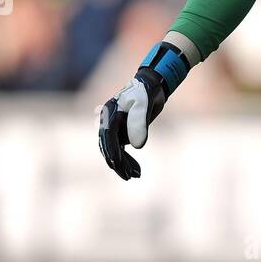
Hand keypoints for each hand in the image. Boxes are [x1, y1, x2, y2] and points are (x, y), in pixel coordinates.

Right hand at [98, 41, 189, 180]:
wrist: (152, 85)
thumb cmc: (146, 92)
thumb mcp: (144, 105)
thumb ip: (139, 123)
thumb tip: (137, 146)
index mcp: (109, 114)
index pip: (108, 136)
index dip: (111, 150)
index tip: (116, 163)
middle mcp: (108, 122)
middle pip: (108, 146)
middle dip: (118, 162)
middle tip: (128, 176)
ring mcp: (116, 128)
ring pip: (115, 150)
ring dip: (124, 164)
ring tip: (136, 175)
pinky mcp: (124, 132)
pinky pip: (122, 150)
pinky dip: (128, 160)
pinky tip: (136, 170)